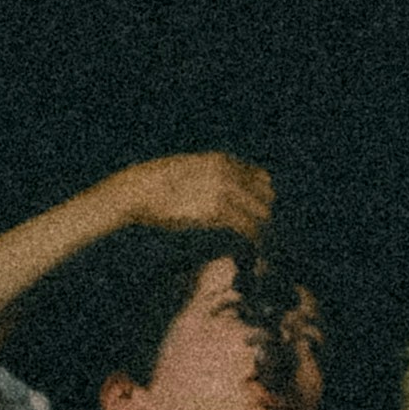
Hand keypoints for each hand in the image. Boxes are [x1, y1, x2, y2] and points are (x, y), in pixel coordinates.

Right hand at [120, 152, 274, 243]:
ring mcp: (224, 190)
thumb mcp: (189, 169)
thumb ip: (209, 176)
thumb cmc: (159, 185)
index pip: (261, 178)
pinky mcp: (217, 211)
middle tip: (263, 235)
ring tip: (259, 245)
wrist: (141, 189)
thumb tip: (218, 190)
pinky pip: (247, 227)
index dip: (262, 198)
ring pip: (260, 213)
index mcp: (223, 160)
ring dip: (263, 230)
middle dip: (266, 216)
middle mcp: (228, 172)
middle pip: (266, 196)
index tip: (258, 215)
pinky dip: (253, 240)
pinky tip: (252, 248)